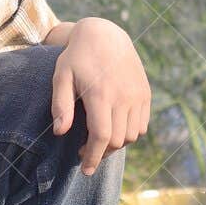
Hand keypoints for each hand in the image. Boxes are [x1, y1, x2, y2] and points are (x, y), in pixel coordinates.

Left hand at [51, 17, 151, 175]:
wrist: (105, 35)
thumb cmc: (77, 57)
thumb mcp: (61, 76)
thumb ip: (61, 105)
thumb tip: (60, 132)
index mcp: (101, 94)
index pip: (101, 137)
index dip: (93, 157)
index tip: (85, 169)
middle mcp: (123, 96)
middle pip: (117, 140)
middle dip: (101, 152)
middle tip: (85, 150)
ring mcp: (138, 95)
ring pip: (132, 136)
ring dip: (116, 144)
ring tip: (99, 138)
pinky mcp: (145, 93)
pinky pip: (142, 125)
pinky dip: (130, 133)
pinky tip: (115, 127)